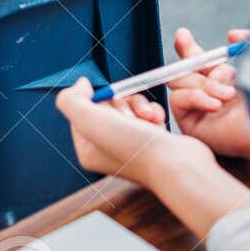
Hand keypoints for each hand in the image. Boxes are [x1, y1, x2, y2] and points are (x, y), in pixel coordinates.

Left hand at [57, 76, 206, 182]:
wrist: (178, 165)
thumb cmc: (137, 150)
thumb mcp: (90, 121)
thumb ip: (71, 100)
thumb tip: (80, 85)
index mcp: (88, 150)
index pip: (81, 111)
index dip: (96, 101)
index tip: (107, 106)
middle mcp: (107, 149)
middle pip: (106, 106)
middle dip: (120, 103)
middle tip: (129, 116)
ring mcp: (130, 145)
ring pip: (128, 106)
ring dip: (139, 105)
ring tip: (147, 118)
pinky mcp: (151, 139)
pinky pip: (146, 112)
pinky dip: (153, 112)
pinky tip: (157, 121)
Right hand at [168, 27, 249, 160]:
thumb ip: (248, 41)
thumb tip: (231, 34)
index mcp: (227, 82)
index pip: (201, 64)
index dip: (188, 49)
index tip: (183, 35)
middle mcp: (212, 95)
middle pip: (183, 71)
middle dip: (188, 59)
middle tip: (191, 48)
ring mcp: (200, 111)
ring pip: (180, 82)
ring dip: (203, 84)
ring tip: (228, 94)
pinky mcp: (192, 125)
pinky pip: (177, 100)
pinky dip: (195, 97)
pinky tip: (216, 105)